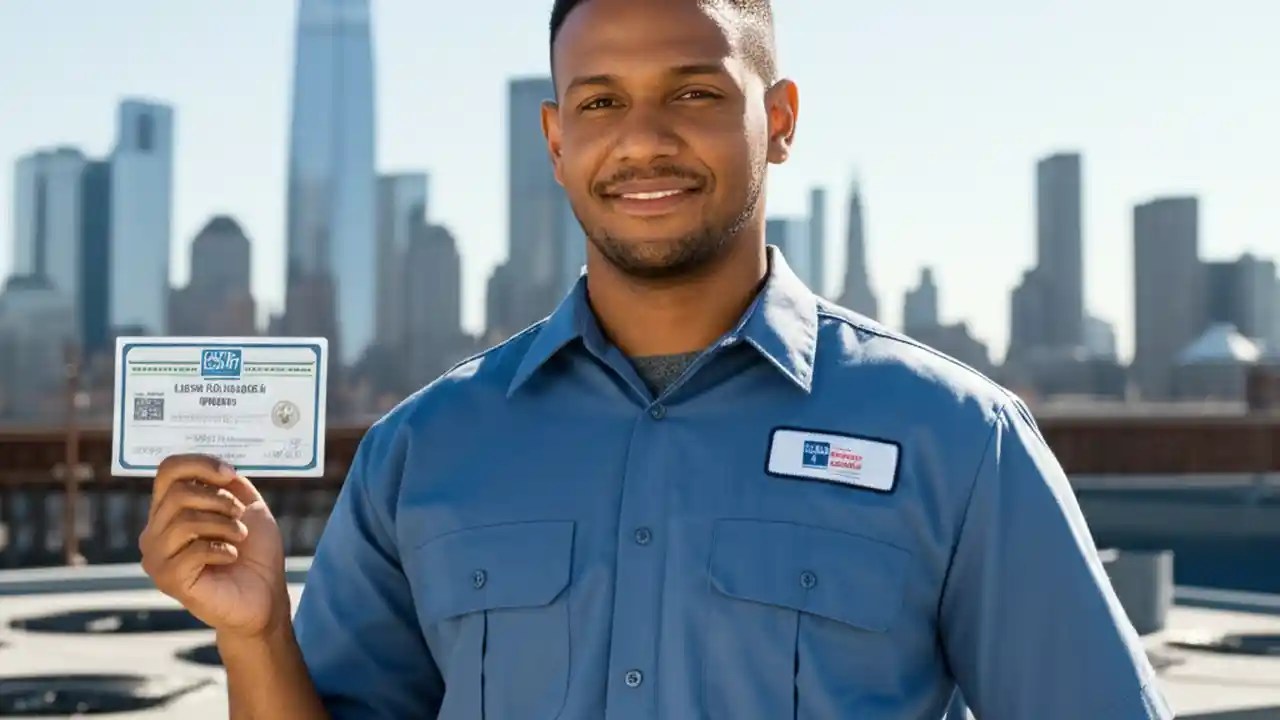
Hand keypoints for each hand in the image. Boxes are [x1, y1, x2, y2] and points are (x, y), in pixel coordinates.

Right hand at [139, 454, 286, 638]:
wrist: (264, 596)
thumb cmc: (254, 552)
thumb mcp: (246, 506)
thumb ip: (228, 482)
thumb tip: (217, 464)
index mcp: (169, 509)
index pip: (168, 470)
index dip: (200, 463)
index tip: (230, 473)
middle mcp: (154, 531)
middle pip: (178, 493)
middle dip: (219, 499)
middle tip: (239, 515)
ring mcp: (157, 557)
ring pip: (185, 520)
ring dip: (223, 525)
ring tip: (239, 537)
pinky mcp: (168, 579)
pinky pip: (193, 550)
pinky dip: (222, 549)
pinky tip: (231, 557)